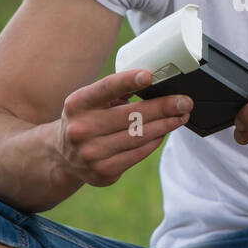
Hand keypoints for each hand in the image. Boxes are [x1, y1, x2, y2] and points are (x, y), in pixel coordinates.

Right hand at [54, 69, 192, 186]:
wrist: (62, 155)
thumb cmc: (86, 119)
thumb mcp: (90, 101)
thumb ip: (115, 91)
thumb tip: (155, 83)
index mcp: (78, 104)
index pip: (106, 88)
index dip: (128, 81)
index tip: (150, 75)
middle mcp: (81, 129)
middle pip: (132, 116)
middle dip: (164, 107)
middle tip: (185, 102)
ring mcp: (91, 153)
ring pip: (139, 136)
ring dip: (166, 125)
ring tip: (181, 116)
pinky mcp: (102, 172)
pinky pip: (138, 154)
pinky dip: (155, 141)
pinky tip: (164, 132)